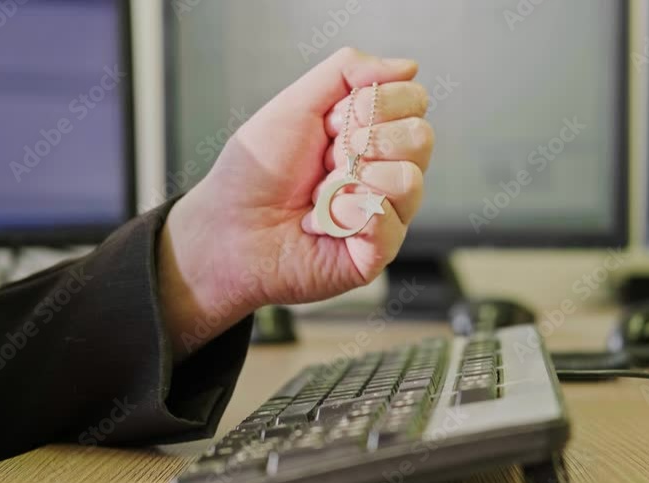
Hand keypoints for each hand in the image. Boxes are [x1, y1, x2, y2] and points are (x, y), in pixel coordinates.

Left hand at [157, 48, 434, 356]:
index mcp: (373, 133)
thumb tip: (408, 67)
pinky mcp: (379, 250)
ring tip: (323, 194)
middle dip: (365, 141)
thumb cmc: (255, 173)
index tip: (332, 121)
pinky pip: (386, 219)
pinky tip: (322, 222)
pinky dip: (344, 213)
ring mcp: (387, 211)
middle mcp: (386, 171)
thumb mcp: (297, 104)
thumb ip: (349, 73)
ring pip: (410, 179)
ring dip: (354, 179)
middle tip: (329, 158)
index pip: (414, 100)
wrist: (227, 229)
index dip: (374, 104)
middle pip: (421, 137)